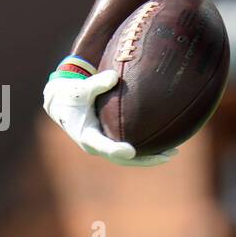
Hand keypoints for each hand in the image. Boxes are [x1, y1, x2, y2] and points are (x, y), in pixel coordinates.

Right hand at [42, 68, 176, 165]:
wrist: (62, 103)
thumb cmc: (70, 95)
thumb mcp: (80, 89)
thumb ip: (96, 84)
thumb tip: (113, 77)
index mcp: (86, 136)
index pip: (103, 147)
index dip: (116, 151)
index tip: (131, 151)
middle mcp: (97, 146)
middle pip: (123, 159)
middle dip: (146, 159)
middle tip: (167, 156)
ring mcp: (105, 146)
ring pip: (130, 158)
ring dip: (151, 157)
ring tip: (173, 152)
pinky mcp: (111, 141)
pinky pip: (131, 148)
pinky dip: (147, 148)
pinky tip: (166, 143)